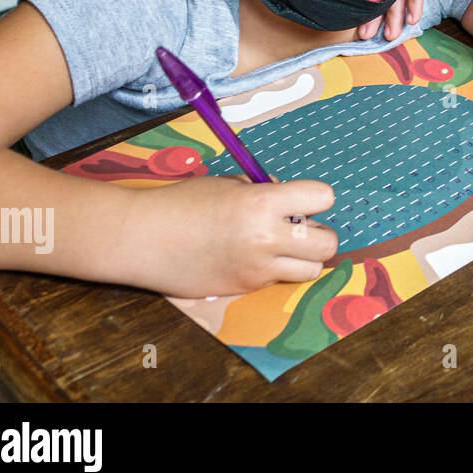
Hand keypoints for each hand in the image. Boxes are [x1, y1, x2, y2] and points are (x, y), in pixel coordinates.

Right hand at [122, 174, 338, 297]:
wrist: (144, 238)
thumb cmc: (183, 203)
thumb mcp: (230, 184)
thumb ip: (266, 192)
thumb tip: (293, 202)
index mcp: (263, 203)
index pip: (323, 198)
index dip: (316, 197)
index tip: (303, 199)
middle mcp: (266, 238)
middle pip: (328, 243)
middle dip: (318, 233)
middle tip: (297, 227)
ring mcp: (258, 268)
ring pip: (312, 270)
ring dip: (303, 257)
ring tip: (280, 246)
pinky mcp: (246, 288)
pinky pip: (279, 280)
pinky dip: (275, 270)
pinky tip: (251, 258)